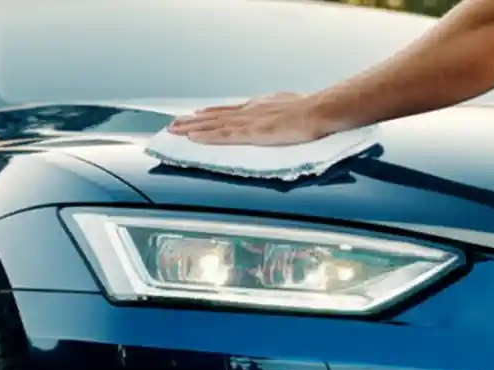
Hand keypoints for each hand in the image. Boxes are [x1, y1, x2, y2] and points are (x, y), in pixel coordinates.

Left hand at [166, 92, 338, 145]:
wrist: (319, 110)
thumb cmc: (311, 111)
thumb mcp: (290, 108)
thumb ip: (278, 115)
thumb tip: (278, 120)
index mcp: (259, 106)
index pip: (229, 110)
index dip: (210, 113)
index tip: (196, 115)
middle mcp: (249, 110)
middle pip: (215, 115)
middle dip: (193, 121)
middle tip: (174, 124)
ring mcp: (249, 121)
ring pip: (213, 124)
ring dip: (192, 127)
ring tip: (174, 129)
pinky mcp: (251, 132)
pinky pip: (223, 135)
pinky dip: (206, 136)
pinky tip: (193, 138)